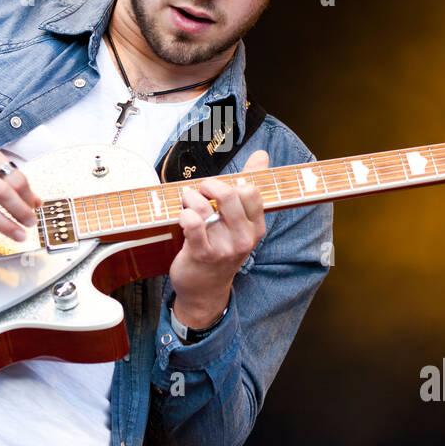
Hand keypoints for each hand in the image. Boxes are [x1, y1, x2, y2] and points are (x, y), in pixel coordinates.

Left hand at [169, 149, 269, 326]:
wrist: (205, 290)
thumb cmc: (221, 248)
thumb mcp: (240, 221)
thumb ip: (250, 185)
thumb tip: (261, 155)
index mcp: (256, 227)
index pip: (251, 190)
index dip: (230, 182)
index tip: (217, 190)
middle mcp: (243, 237)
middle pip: (229, 194)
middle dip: (208, 185)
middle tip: (199, 192)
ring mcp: (223, 247)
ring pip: (205, 206)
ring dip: (190, 198)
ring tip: (187, 203)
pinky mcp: (202, 254)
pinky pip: (192, 223)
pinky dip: (183, 214)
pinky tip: (183, 217)